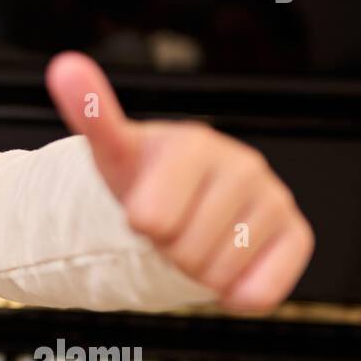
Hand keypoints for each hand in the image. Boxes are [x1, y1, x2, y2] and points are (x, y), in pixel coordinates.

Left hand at [45, 51, 313, 310]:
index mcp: (194, 144)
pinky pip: (262, 290)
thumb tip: (64, 67)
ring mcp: (274, 198)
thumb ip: (91, 112)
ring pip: (217, 273)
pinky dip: (238, 294)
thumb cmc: (143, 177)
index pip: (151, 219)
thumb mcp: (111, 151)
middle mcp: (243, 165)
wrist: (177, 202)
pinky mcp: (296, 234)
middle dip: (167, 249)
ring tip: (195, 237)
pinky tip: (229, 266)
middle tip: (170, 225)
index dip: (140, 224)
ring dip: (196, 271)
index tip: (141, 208)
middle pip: (184, 250)